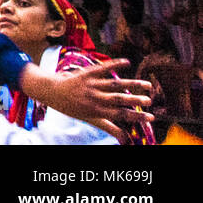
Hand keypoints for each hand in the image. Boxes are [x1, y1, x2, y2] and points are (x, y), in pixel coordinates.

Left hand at [19, 59, 153, 141]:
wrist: (51, 91)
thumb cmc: (73, 108)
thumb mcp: (90, 119)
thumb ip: (109, 127)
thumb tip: (126, 140)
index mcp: (96, 111)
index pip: (119, 115)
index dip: (136, 116)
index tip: (151, 117)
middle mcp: (94, 98)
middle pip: (117, 99)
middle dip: (135, 100)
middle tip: (150, 101)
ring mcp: (90, 85)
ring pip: (114, 84)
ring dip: (132, 83)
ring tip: (148, 85)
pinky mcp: (86, 73)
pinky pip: (102, 68)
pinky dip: (115, 64)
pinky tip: (127, 62)